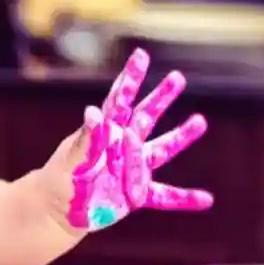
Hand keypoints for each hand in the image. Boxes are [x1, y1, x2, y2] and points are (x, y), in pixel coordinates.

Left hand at [67, 48, 212, 230]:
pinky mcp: (137, 195)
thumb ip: (85, 140)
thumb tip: (93, 111)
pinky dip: (185, 199)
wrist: (57, 209)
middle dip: (161, 97)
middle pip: (146, 116)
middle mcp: (122, 146)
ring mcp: (132, 169)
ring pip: (162, 149)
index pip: (119, 100)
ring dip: (181, 136)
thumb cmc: (58, 181)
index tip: (141, 55)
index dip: (130, 78)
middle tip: (178, 77)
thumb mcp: (71, 161)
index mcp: (104, 134)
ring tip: (200, 121)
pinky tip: (206, 199)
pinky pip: (165, 196)